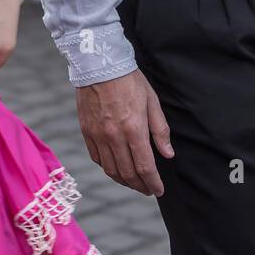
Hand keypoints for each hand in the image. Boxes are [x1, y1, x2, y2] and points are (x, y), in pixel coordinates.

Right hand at [75, 69, 172, 196]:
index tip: (159, 190)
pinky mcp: (86, 131)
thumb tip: (168, 154)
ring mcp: (98, 135)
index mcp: (134, 129)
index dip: (153, 183)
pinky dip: (107, 167)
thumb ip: (160, 130)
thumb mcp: (152, 101)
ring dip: (123, 181)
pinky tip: (115, 167)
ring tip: (133, 182)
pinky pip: (96, 158)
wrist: (99, 64)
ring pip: (110, 170)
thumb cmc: (129, 80)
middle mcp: (114, 136)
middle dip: (140, 186)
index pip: (145, 167)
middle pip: (127, 173)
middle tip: (147, 189)